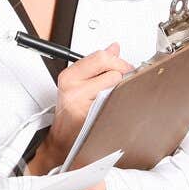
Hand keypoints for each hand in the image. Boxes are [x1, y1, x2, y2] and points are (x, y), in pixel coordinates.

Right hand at [27, 43, 132, 174]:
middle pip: (111, 69)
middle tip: (122, 81)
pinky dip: (119, 103)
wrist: (64, 141)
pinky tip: (112, 108)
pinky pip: (115, 103)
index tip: (124, 67)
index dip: (118, 61)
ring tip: (113, 97)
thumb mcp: (79, 84)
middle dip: (122, 74)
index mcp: (69, 76)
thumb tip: (113, 48)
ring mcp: (81, 103)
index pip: (101, 57)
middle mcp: (72, 88)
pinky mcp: (91, 117)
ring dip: (121, 90)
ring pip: (116, 85)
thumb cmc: (71, 114)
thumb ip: (97, 65)